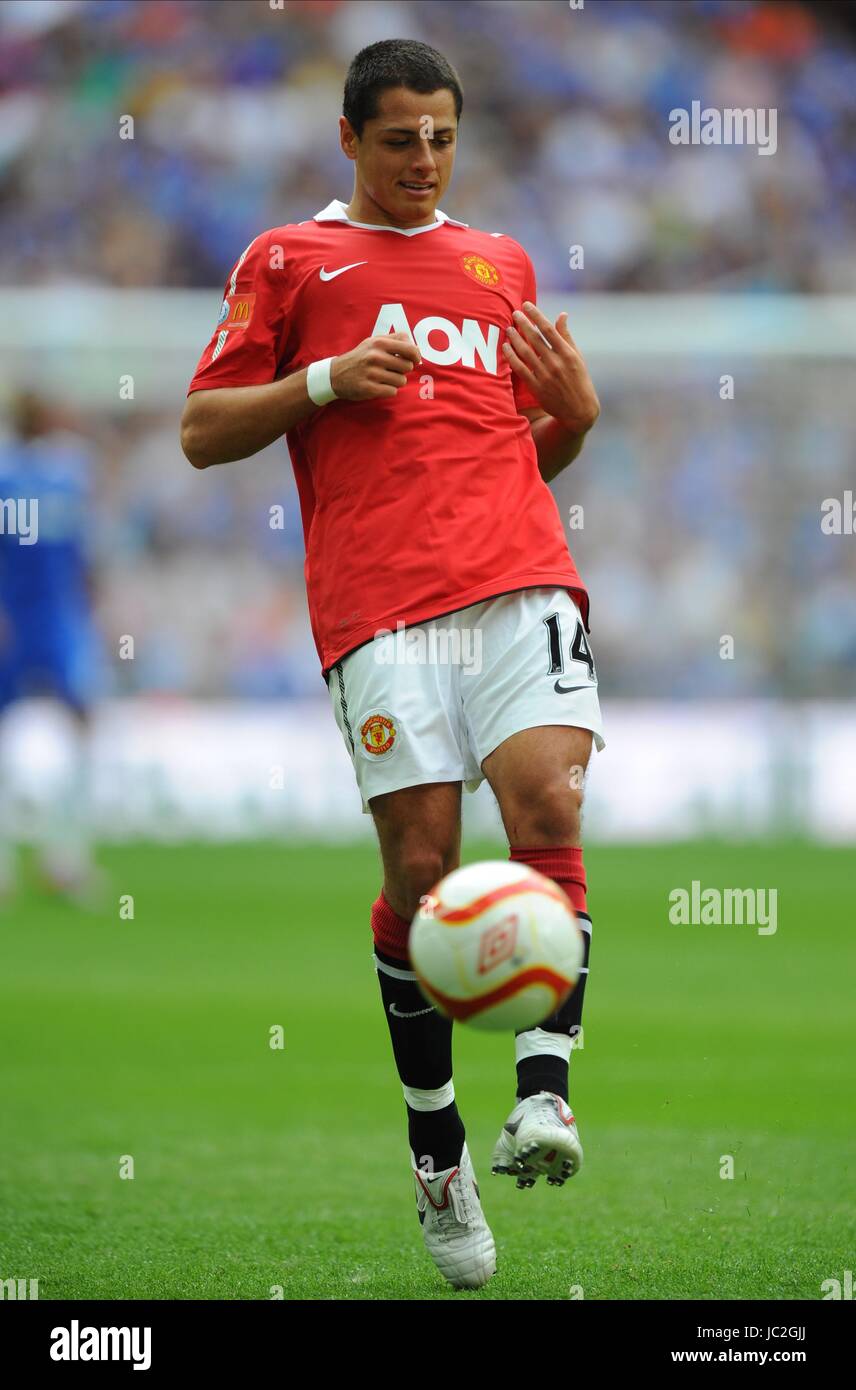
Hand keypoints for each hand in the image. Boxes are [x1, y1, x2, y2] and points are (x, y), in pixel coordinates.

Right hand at [330, 331, 420, 400]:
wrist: (335, 374)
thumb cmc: (360, 357)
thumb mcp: (373, 342)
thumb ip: (394, 340)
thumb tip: (415, 347)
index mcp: (379, 343)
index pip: (410, 349)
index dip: (416, 356)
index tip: (415, 360)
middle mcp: (375, 357)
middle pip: (408, 367)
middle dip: (403, 370)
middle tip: (392, 370)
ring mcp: (372, 374)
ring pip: (401, 381)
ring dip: (395, 381)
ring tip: (384, 378)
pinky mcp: (369, 389)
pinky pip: (392, 392)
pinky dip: (388, 390)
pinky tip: (379, 386)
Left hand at [503, 302, 599, 433]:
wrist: (579, 411)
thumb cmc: (579, 380)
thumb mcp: (577, 357)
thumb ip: (566, 336)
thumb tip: (562, 314)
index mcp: (568, 354)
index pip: (548, 329)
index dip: (536, 315)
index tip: (526, 305)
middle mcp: (556, 363)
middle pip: (535, 339)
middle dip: (523, 324)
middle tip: (514, 314)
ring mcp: (545, 376)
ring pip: (525, 353)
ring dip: (515, 339)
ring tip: (508, 329)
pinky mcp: (537, 388)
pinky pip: (520, 369)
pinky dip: (512, 357)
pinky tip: (506, 348)